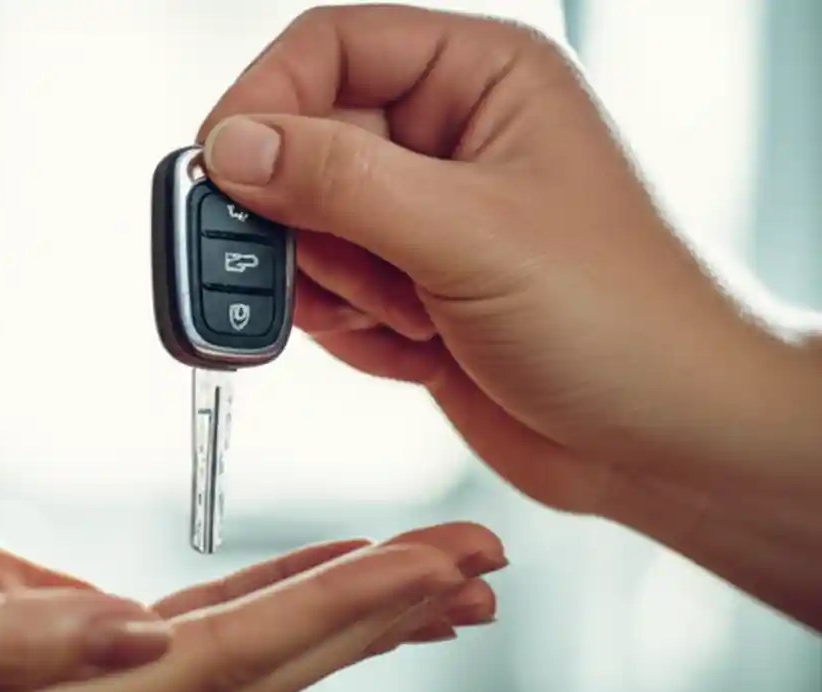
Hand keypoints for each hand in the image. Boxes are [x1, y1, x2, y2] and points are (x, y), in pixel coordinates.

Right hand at [196, 5, 821, 627]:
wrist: (670, 446)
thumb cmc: (625, 322)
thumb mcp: (469, 235)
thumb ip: (339, 182)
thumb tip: (233, 146)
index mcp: (481, 80)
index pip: (330, 48)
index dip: (264, 101)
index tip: (220, 169)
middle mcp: (448, 140)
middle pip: (304, 143)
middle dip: (305, 221)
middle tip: (318, 271)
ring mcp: (426, 219)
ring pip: (306, 226)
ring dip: (337, 286)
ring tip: (409, 318)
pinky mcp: (412, 290)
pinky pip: (327, 292)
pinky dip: (353, 330)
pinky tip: (419, 348)